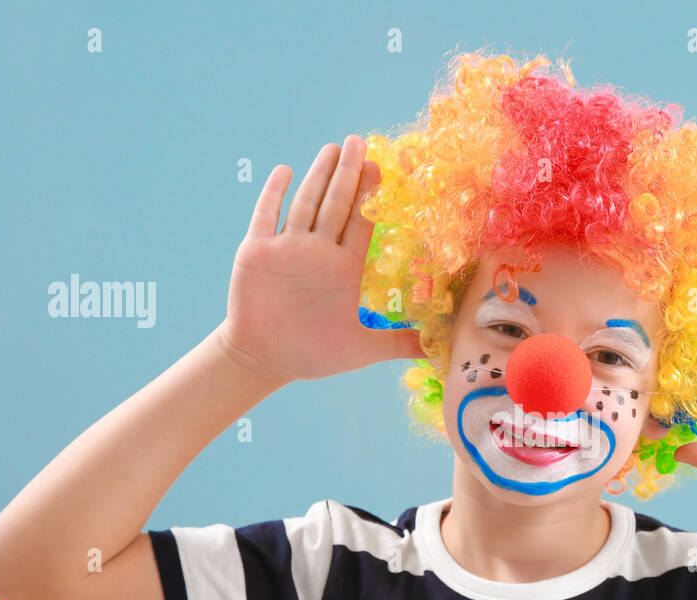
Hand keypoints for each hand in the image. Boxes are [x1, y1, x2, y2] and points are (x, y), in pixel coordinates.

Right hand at [217, 136, 424, 384]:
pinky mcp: (257, 252)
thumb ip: (400, 343)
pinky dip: (274, 194)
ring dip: (319, 175)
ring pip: (306, 204)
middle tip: (361, 142)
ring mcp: (287, 249)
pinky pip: (266, 217)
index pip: (361, 223)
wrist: (264, 360)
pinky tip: (286, 170)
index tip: (382, 167)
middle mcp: (317, 252)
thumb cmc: (313, 354)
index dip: (370, 196)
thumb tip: (439, 350)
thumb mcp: (363, 348)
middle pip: (336, 205)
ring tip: (333, 148)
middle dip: (348, 173)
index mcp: (343, 268)